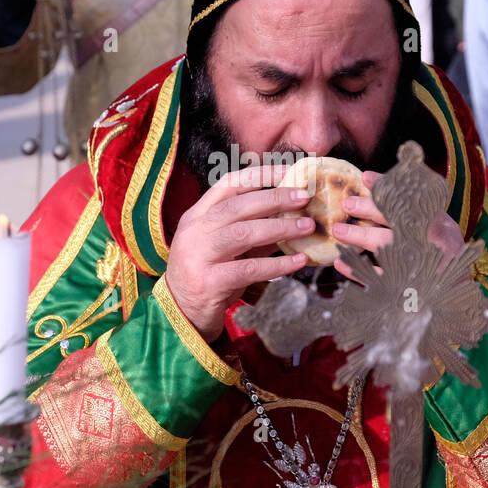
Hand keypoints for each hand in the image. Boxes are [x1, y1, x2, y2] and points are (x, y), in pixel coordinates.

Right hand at [164, 164, 313, 340]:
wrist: (181, 315)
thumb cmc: (208, 276)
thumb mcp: (226, 248)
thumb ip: (253, 231)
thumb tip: (293, 216)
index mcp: (197, 216)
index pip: (228, 184)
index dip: (260, 175)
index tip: (289, 171)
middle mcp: (195, 231)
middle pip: (238, 206)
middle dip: (275, 198)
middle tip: (304, 198)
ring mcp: (198, 256)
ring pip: (243, 233)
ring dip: (280, 228)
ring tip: (307, 227)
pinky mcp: (209, 282)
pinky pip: (249, 268)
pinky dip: (277, 264)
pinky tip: (298, 261)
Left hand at [331, 171, 467, 281]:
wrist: (454, 295)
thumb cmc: (441, 250)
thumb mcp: (439, 223)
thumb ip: (411, 203)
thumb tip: (371, 179)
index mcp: (438, 224)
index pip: (410, 200)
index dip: (388, 188)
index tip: (365, 178)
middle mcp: (429, 242)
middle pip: (396, 221)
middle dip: (369, 210)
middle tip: (347, 204)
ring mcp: (417, 265)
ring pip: (384, 247)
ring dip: (359, 237)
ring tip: (338, 231)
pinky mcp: (404, 286)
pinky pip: (377, 277)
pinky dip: (358, 270)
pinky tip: (341, 262)